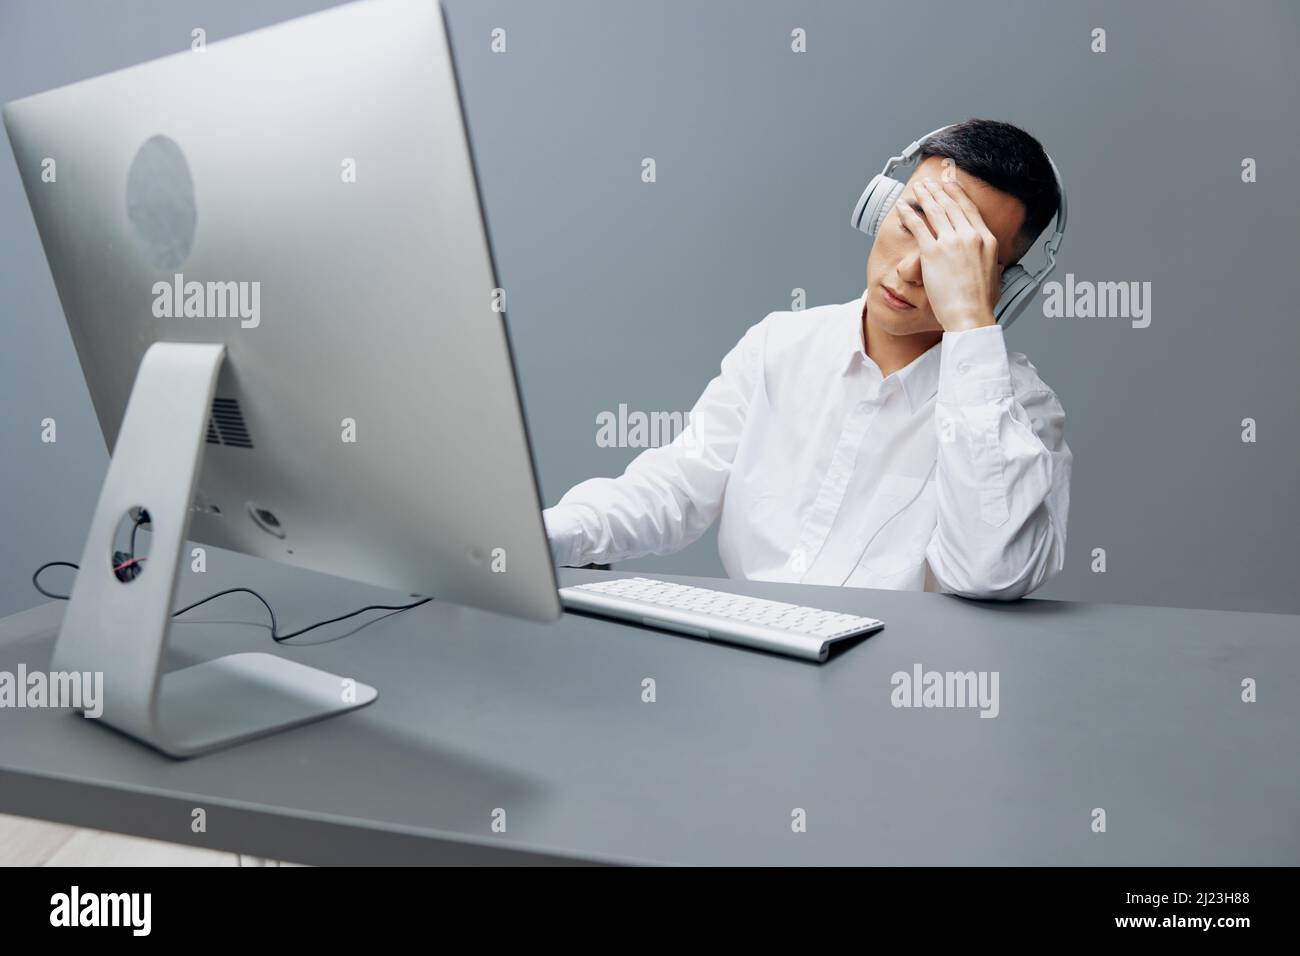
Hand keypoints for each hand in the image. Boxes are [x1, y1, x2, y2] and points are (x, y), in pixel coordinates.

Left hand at [896, 179, 999, 331]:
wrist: (970, 315)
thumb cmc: (981, 303)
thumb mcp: (995, 275)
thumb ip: (992, 263)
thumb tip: (995, 264)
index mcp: (987, 240)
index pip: (970, 209)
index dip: (958, 192)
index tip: (950, 182)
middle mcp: (970, 236)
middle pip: (951, 205)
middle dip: (938, 190)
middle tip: (930, 181)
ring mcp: (951, 243)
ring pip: (935, 211)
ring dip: (924, 196)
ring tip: (917, 188)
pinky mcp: (933, 253)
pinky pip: (918, 226)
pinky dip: (909, 214)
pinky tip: (903, 206)